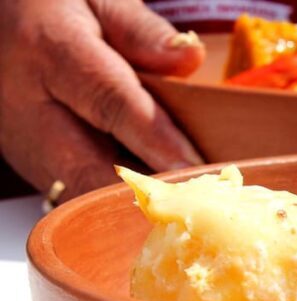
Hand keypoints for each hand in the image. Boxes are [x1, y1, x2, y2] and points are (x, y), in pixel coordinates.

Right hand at [0, 0, 204, 202]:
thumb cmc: (53, 8)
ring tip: (181, 202)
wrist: (1, 23)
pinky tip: (155, 199)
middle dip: (145, 192)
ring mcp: (23, 141)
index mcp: (48, 50)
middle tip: (195, 198)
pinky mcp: (30, 163)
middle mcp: (26, 104)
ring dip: (131, 203)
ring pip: (80, 191)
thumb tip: (190, 57)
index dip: (156, 140)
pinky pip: (76, 192)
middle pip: (88, 167)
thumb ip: (142, 31)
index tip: (195, 165)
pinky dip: (116, 199)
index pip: (110, 103)